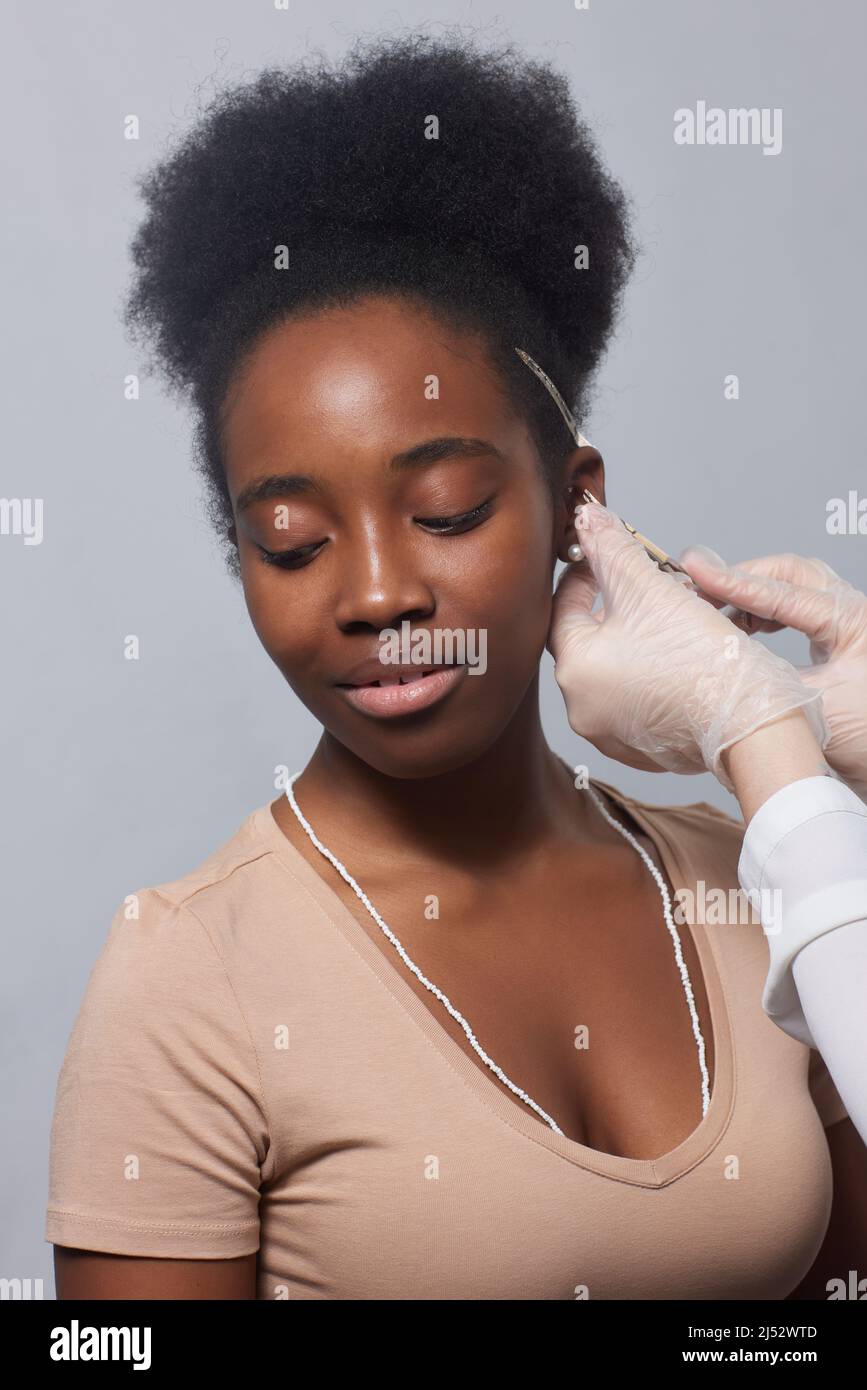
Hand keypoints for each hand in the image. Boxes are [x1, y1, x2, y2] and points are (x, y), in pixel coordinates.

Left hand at [548, 501, 828, 788]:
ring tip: (670, 619)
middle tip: (647, 585)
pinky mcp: (644, 748)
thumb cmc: (701, 662)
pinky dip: (652, 674)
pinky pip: (638, 700)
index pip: (562, 607)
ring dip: (636, 640)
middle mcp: (582, 709)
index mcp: (574, 670)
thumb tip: (588, 519)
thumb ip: (613, 549)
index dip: (585, 573)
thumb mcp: (651, 588)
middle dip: (616, 607)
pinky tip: (680, 660)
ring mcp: (612, 734)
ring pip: (615, 670)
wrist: (753, 727)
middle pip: (589, 641)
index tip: (609, 555)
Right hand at [677, 546, 866, 796]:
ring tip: (711, 611)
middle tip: (698, 586)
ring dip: (749, 596)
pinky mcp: (833, 640)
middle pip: (788, 574)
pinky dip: (760, 614)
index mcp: (853, 622)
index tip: (696, 570)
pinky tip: (737, 629)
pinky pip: (792, 610)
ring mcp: (843, 624)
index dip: (733, 583)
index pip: (783, 594)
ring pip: (789, 588)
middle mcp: (851, 613)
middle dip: (741, 577)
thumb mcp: (811, 709)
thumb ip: (765, 677)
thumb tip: (718, 655)